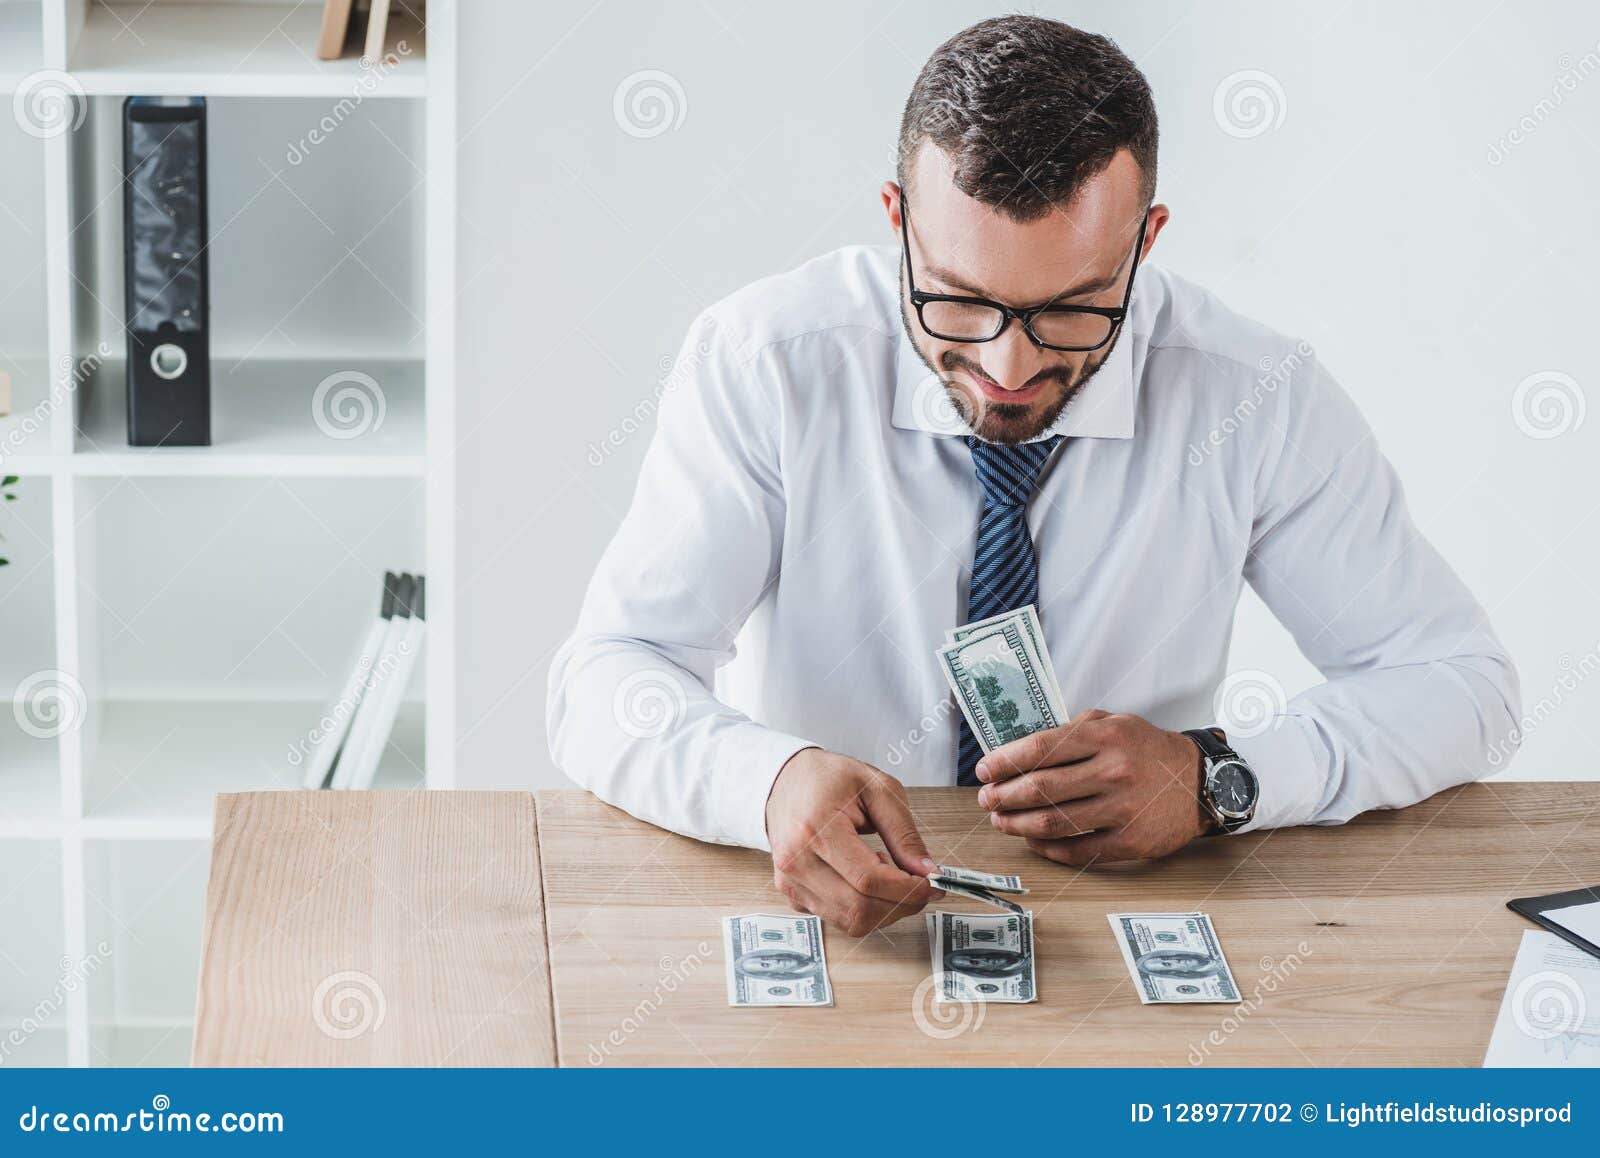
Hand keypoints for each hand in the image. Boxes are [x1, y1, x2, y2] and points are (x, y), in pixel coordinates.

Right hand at [765, 748, 939, 935]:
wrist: (786, 779)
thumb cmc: (828, 778)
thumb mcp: (877, 789)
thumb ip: (904, 833)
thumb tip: (927, 871)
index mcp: (816, 829)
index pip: (868, 880)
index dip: (907, 889)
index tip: (930, 883)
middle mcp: (797, 861)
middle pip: (860, 908)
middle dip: (901, 903)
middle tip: (920, 885)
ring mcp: (791, 882)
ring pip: (850, 921)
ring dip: (883, 908)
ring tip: (888, 874)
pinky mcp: (792, 895)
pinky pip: (837, 918)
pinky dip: (863, 908)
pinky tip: (865, 880)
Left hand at [975, 709, 1207, 864]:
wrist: (1199, 782)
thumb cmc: (1147, 750)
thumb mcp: (1114, 722)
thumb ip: (1070, 731)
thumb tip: (1019, 750)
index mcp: (1105, 737)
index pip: (1040, 749)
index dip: (1004, 761)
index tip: (984, 770)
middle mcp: (1113, 771)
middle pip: (1041, 789)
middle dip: (1003, 796)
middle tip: (986, 798)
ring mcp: (1123, 809)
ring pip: (1054, 822)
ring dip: (1017, 825)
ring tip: (1000, 820)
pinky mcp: (1130, 841)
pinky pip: (1077, 850)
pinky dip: (1047, 848)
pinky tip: (1032, 840)